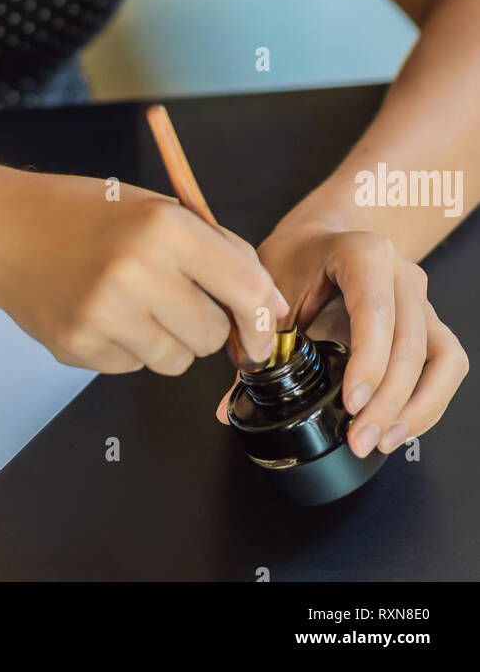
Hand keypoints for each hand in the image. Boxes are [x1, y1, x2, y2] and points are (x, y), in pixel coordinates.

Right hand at [0, 168, 289, 374]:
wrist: (6, 230)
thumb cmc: (87, 214)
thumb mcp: (158, 209)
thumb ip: (217, 250)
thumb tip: (268, 304)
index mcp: (164, 227)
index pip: (245, 287)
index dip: (263, 318)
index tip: (263, 332)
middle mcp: (137, 271)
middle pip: (213, 335)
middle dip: (208, 325)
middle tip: (177, 299)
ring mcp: (105, 315)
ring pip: (176, 360)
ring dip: (168, 340)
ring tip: (135, 303)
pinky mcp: (80, 347)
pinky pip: (134, 367)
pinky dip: (129, 347)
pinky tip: (103, 313)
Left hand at [215, 224, 468, 457]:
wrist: (323, 237)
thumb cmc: (296, 259)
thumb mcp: (270, 291)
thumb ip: (255, 346)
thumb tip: (230, 409)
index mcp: (363, 253)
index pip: (375, 310)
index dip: (368, 360)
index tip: (351, 402)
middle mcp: (402, 274)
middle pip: (410, 343)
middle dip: (387, 399)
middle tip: (358, 438)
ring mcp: (421, 299)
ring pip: (440, 357)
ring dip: (416, 406)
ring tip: (381, 439)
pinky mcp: (429, 323)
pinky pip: (447, 365)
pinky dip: (430, 400)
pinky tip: (399, 427)